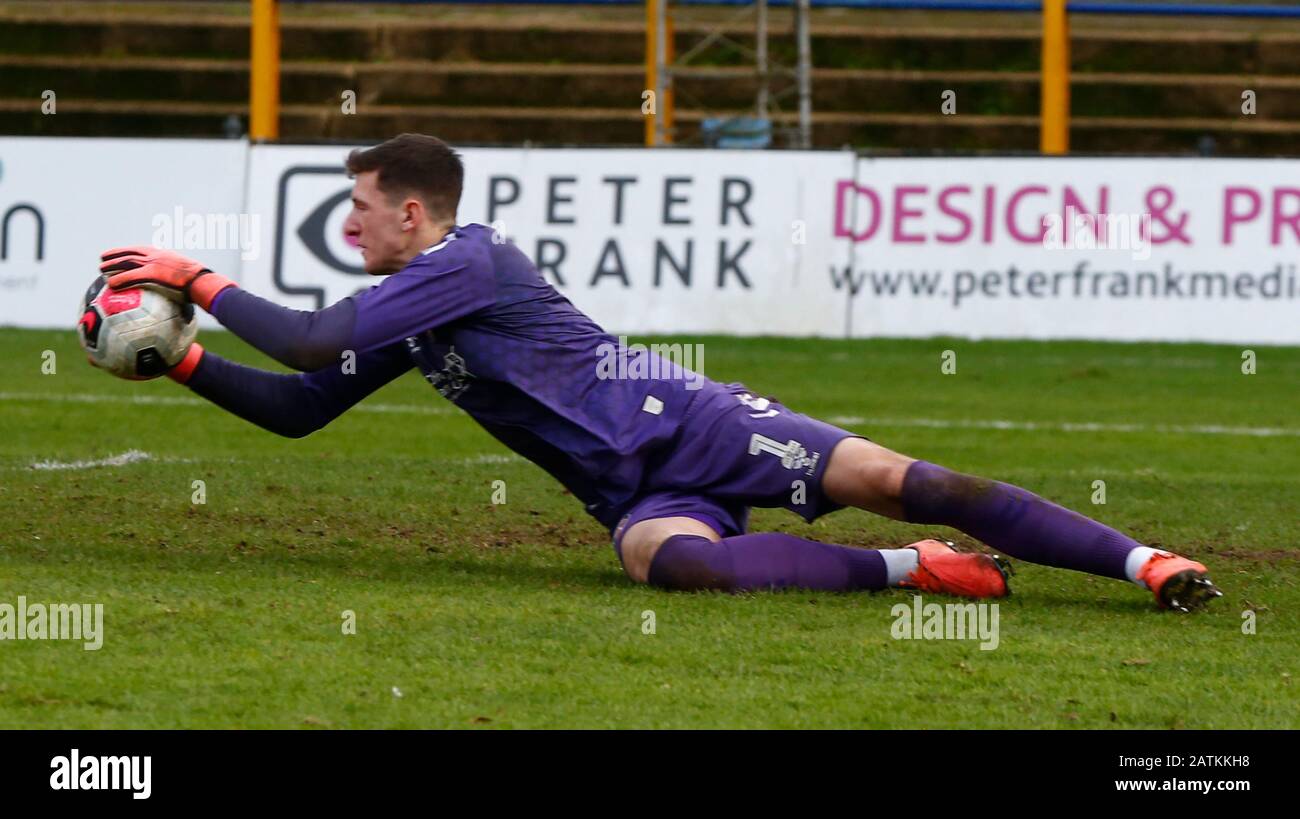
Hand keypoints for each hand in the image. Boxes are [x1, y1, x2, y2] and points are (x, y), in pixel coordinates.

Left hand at [99, 246, 233, 309]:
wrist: (203, 281)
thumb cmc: (199, 283)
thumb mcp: (187, 276)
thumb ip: (177, 280)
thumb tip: (178, 293)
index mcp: (164, 255)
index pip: (141, 249)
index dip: (128, 250)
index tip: (119, 252)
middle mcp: (156, 256)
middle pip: (130, 253)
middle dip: (115, 254)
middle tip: (103, 258)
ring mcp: (154, 264)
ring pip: (127, 262)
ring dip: (112, 265)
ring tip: (101, 269)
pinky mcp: (153, 273)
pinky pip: (131, 276)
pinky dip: (120, 279)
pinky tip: (111, 284)